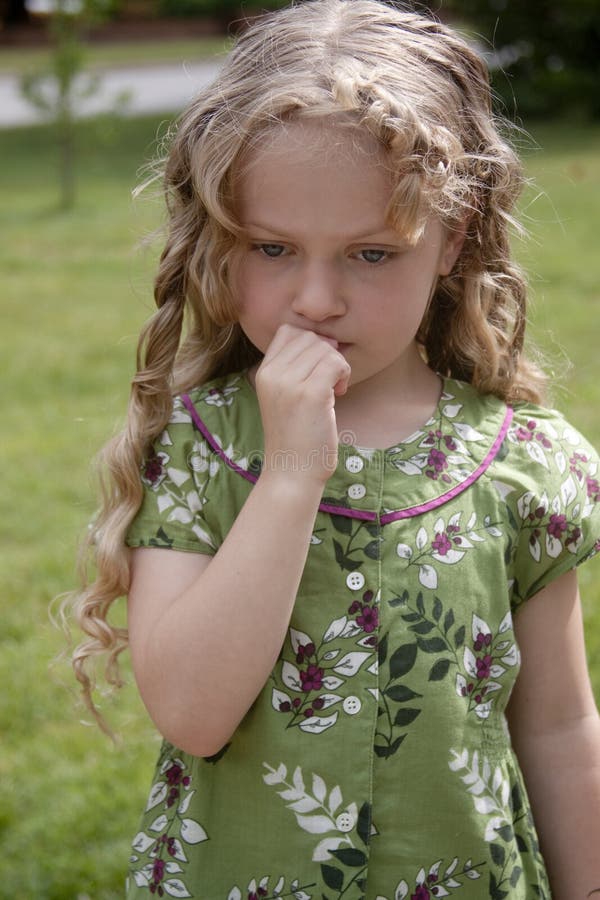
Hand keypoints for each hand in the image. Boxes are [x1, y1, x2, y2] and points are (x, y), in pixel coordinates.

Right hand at [254, 324, 350, 484]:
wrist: (292, 473)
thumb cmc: (296, 437)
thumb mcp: (285, 396)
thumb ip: (296, 368)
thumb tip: (328, 341)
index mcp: (263, 372)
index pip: (288, 331)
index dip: (310, 343)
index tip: (316, 368)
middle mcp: (272, 374)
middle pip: (310, 337)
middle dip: (327, 354)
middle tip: (329, 381)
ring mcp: (289, 383)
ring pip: (325, 349)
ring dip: (338, 366)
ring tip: (334, 390)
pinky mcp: (310, 394)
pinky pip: (336, 363)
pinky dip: (344, 375)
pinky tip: (339, 394)